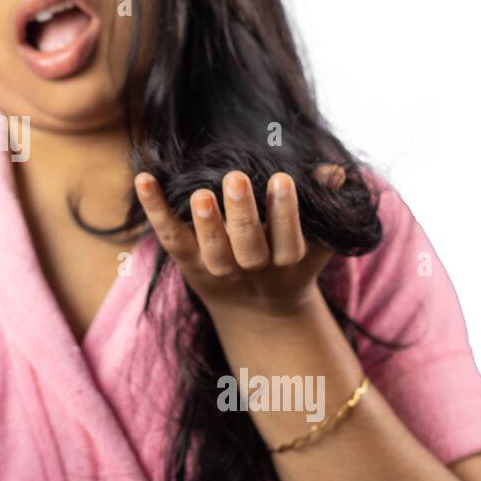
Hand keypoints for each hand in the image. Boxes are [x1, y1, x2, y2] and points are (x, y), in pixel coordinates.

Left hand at [134, 163, 347, 318]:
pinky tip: (144, 179)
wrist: (256, 309)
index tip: (282, 178)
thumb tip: (336, 171)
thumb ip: (327, 207)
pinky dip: (155, 209)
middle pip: (247, 245)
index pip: (288, 239)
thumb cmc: (288, 260)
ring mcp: (216, 267)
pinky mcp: (186, 261)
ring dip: (205, 222)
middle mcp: (250, 268)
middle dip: (242, 213)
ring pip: (211, 249)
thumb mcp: (315, 241)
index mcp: (286, 261)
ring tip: (201, 193)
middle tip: (236, 178)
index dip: (285, 213)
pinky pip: (169, 236)